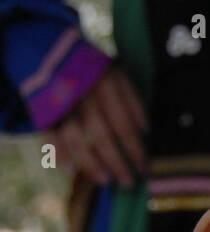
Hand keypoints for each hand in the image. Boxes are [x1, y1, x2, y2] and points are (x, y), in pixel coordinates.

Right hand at [45, 64, 146, 187]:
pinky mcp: (41, 108)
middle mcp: (83, 96)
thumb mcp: (118, 75)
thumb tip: (145, 131)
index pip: (124, 125)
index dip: (135, 150)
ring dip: (90, 163)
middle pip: (101, 136)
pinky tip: (70, 169)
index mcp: (105, 86)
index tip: (144, 169)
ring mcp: (60, 103)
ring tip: (104, 181)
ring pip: (75, 139)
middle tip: (127, 182)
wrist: (48, 49)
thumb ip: (133, 101)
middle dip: (116, 162)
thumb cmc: (93, 70)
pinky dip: (59, 152)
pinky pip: (49, 134)